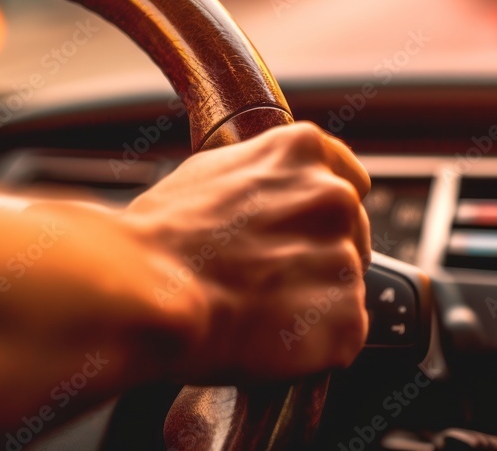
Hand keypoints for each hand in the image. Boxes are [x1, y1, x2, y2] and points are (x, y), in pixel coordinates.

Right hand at [124, 121, 371, 382]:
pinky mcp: (346, 317)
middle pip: (350, 235)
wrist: (147, 292)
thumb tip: (272, 190)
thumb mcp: (212, 172)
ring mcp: (344, 257)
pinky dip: (313, 344)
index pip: (348, 182)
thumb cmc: (163, 237)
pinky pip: (341, 333)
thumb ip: (263, 175)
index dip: (320, 217)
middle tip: (266, 280)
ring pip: (342, 286)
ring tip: (257, 309)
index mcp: (305, 152)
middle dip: (316, 258)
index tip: (303, 234)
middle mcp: (334, 197)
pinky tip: (269, 335)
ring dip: (311, 302)